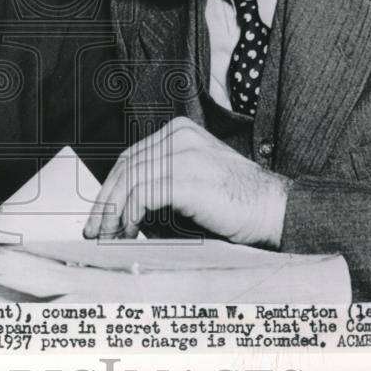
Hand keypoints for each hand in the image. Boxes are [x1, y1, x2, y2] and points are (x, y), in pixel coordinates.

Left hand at [83, 117, 291, 246]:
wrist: (276, 210)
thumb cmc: (237, 204)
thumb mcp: (192, 184)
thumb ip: (161, 185)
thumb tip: (120, 211)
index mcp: (179, 132)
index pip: (131, 157)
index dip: (110, 188)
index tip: (100, 215)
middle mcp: (178, 136)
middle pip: (125, 166)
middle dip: (105, 201)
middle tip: (94, 231)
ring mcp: (183, 153)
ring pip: (130, 180)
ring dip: (114, 213)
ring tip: (109, 238)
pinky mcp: (187, 176)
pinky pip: (144, 195)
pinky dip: (130, 216)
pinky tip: (129, 233)